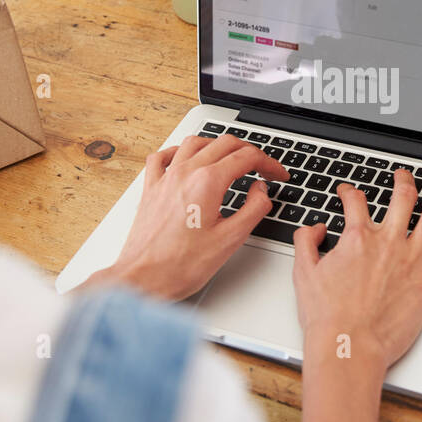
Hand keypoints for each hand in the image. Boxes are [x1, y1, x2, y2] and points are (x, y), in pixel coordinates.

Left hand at [82, 133, 287, 299]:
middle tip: (262, 167)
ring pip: (195, 142)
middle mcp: (185, 173)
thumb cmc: (181, 265)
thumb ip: (253, 209)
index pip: (247, 157)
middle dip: (250, 151)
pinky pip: (163, 156)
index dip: (269, 164)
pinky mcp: (151, 188)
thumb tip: (261, 191)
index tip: (277, 175)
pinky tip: (187, 159)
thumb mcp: (230, 240)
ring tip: (232, 158)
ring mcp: (165, 178)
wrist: (144, 279)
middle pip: (224, 143)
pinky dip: (180, 152)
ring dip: (218, 146)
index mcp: (207, 182)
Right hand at [291, 169, 421, 370]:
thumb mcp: (303, 273)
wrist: (350, 346)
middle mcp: (389, 242)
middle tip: (403, 176)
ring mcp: (413, 259)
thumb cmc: (329, 317)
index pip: (356, 201)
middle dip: (403, 180)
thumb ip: (306, 243)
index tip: (349, 192)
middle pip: (403, 196)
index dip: (350, 191)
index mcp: (358, 238)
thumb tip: (314, 229)